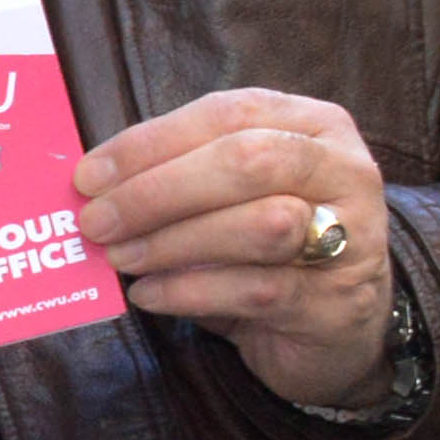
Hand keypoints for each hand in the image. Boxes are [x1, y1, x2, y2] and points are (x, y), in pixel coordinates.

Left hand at [77, 90, 394, 407]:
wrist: (333, 326)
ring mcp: (351, 237)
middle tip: (96, 221)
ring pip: (261, 225)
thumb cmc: (267, 249)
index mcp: (314, 126)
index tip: (89, 175)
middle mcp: (343, 172)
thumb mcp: (230, 197)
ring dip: (173, 241)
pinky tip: (147, 294)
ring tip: (120, 258)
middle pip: (248, 161)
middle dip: (158, 191)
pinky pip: (255, 289)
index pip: (229, 113)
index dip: (152, 142)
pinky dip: (188, 291)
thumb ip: (178, 175)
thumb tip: (93, 183)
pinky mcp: (334, 301)